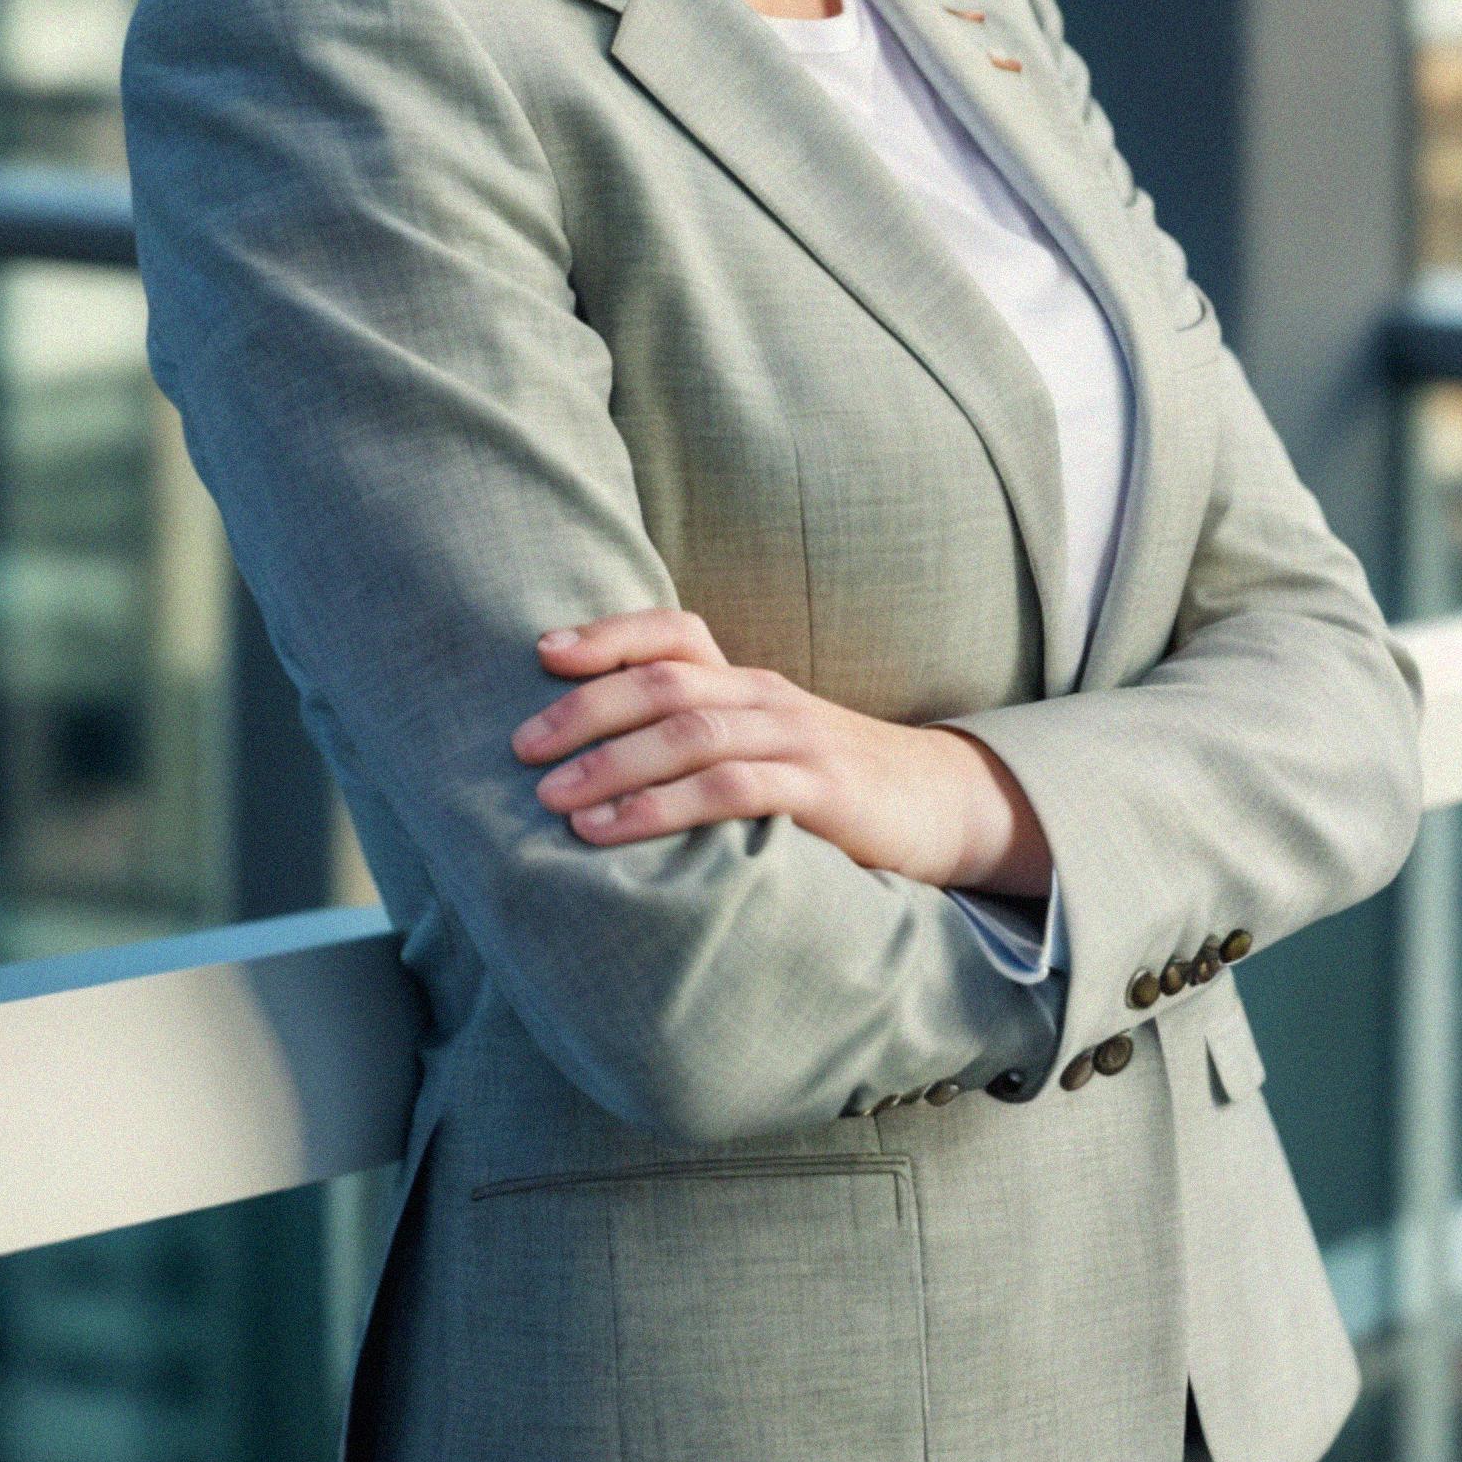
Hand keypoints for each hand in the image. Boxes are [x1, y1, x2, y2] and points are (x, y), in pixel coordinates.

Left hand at [511, 607, 1052, 898]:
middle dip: (584, 708)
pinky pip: (731, 788)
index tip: (540, 652)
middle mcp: (764, 695)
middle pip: (663, 680)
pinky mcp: (821, 790)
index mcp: (745, 680)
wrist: (942, 807)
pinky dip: (665, 806)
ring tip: (553, 797)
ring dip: (613, 763)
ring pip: (690, 731)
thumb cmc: (831, 786)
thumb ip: (701, 744)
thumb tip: (594, 761)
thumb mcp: (765, 749)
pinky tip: (616, 830)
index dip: (605, 634)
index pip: (671, 631)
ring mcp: (795, 738)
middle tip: (520, 747)